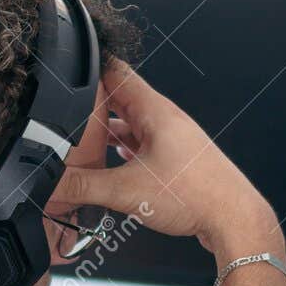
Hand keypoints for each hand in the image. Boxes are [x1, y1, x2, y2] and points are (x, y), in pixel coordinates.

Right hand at [47, 61, 280, 261]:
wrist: (235, 220)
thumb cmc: (198, 196)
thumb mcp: (127, 191)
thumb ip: (83, 188)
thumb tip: (50, 186)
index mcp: (154, 111)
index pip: (115, 71)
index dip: (87, 65)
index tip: (64, 67)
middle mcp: (165, 119)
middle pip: (120, 99)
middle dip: (91, 106)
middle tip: (63, 116)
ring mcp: (173, 138)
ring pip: (132, 124)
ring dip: (109, 131)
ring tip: (83, 142)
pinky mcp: (178, 159)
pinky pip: (144, 145)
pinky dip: (126, 150)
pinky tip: (116, 163)